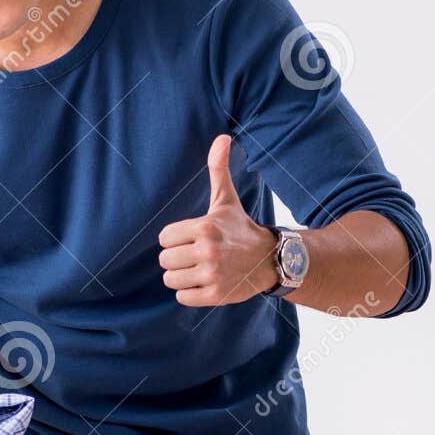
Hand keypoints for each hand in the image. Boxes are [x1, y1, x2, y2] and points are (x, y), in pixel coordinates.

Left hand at [157, 134, 279, 306]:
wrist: (270, 259)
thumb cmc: (240, 228)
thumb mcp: (227, 200)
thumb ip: (218, 169)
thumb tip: (222, 136)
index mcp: (204, 227)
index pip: (164, 238)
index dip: (175, 239)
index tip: (192, 238)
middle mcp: (208, 251)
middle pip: (164, 260)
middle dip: (177, 259)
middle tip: (195, 255)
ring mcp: (212, 275)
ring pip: (171, 280)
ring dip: (181, 277)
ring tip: (199, 269)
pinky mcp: (216, 295)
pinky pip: (183, 297)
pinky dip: (190, 293)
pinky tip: (205, 282)